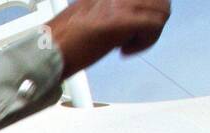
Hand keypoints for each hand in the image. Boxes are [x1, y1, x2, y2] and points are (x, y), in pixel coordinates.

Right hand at [46, 0, 169, 77]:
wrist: (47, 51)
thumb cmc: (59, 41)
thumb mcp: (86, 14)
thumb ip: (107, 10)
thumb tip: (122, 19)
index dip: (148, 7)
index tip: (135, 25)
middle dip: (153, 19)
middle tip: (135, 36)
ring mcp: (121, 5)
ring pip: (161, 10)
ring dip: (149, 32)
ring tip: (128, 44)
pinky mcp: (122, 22)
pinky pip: (154, 25)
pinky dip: (145, 42)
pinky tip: (124, 51)